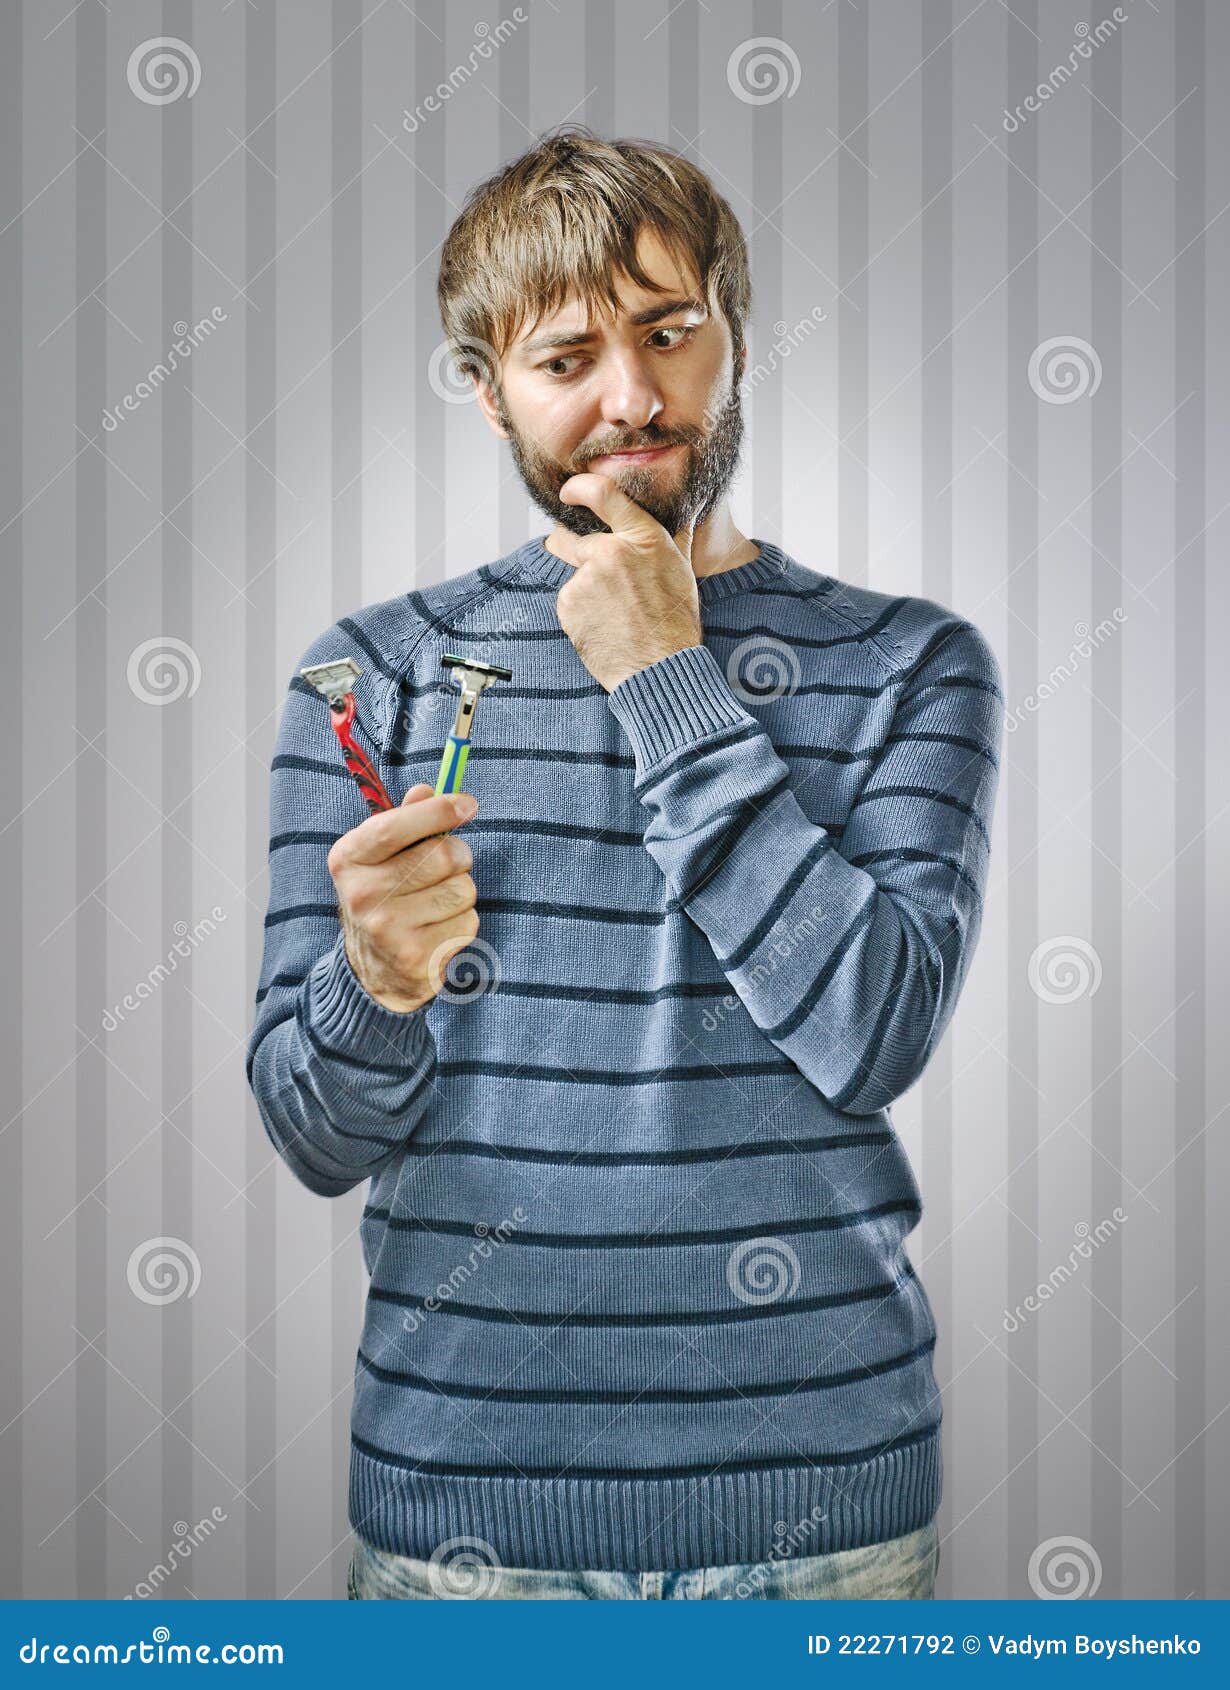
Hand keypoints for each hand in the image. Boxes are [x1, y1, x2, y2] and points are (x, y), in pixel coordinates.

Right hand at [327, 784, 478, 1012]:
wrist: (375, 972)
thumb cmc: (385, 898)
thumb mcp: (381, 856)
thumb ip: (404, 821)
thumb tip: (427, 790)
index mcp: (348, 859)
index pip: (394, 826)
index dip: (438, 811)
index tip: (467, 803)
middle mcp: (362, 894)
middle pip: (441, 855)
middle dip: (458, 855)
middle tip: (448, 865)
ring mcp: (388, 929)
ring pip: (462, 888)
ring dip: (462, 891)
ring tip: (437, 902)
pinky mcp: (417, 957)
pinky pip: (468, 921)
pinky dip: (463, 922)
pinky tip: (439, 928)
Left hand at [554, 473, 702, 691]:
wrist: (659, 669)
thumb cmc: (676, 621)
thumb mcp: (682, 569)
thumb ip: (678, 533)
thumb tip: (691, 505)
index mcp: (643, 538)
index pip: (602, 493)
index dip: (578, 488)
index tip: (568, 492)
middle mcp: (610, 552)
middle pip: (567, 537)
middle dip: (570, 548)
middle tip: (592, 574)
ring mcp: (586, 579)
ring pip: (571, 575)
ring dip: (583, 588)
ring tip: (611, 613)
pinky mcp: (569, 605)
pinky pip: (568, 601)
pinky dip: (579, 611)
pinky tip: (602, 625)